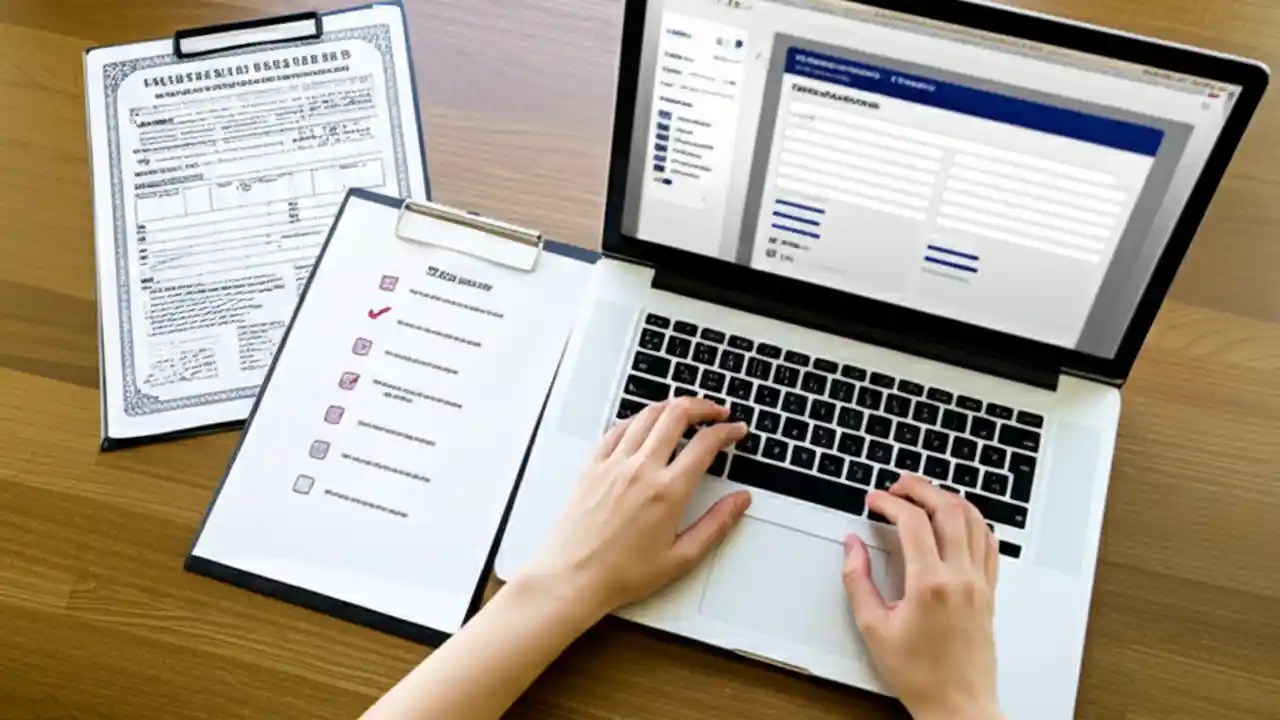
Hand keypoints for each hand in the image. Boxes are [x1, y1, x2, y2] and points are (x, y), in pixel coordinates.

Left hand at [517, 398, 750, 619]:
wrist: (573, 578)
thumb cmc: (622, 574)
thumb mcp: (681, 557)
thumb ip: (716, 524)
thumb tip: (740, 500)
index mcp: (667, 492)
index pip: (706, 443)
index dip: (728, 431)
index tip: (736, 430)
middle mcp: (641, 470)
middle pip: (677, 414)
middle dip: (703, 406)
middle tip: (716, 412)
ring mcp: (614, 464)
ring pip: (647, 414)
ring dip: (672, 406)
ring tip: (685, 411)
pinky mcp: (593, 466)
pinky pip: (618, 428)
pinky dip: (637, 418)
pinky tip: (644, 422)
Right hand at [843, 475, 1001, 719]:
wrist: (958, 705)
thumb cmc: (918, 674)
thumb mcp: (873, 628)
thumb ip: (858, 581)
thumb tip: (852, 546)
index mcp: (929, 584)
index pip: (912, 521)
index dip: (889, 502)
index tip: (874, 500)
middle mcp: (960, 577)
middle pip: (948, 509)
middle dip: (921, 488)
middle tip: (898, 485)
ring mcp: (980, 583)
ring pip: (974, 520)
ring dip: (949, 499)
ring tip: (926, 495)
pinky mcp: (990, 592)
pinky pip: (990, 544)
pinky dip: (974, 522)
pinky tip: (959, 520)